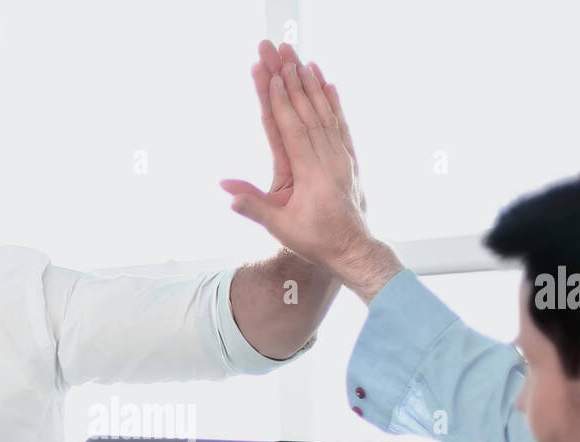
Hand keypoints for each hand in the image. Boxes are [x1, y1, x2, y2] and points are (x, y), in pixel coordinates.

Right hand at [222, 44, 400, 297]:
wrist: (352, 250)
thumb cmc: (315, 241)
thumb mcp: (280, 228)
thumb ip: (253, 206)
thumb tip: (226, 191)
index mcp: (311, 174)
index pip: (293, 129)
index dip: (281, 102)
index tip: (273, 75)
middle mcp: (328, 159)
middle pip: (307, 111)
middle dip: (293, 80)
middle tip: (281, 54)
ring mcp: (341, 157)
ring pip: (325, 112)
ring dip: (311, 84)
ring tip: (299, 59)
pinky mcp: (349, 158)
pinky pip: (341, 123)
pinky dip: (333, 101)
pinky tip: (328, 83)